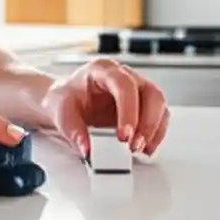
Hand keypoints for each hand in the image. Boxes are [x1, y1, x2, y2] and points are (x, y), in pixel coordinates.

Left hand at [41, 58, 169, 158]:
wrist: (65, 99)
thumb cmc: (65, 98)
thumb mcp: (61, 111)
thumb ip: (72, 130)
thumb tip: (86, 149)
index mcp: (103, 70)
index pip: (124, 85)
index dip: (129, 110)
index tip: (124, 135)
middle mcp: (125, 75)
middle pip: (150, 93)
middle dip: (147, 123)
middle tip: (134, 146)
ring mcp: (136, 88)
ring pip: (158, 104)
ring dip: (153, 129)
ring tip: (139, 149)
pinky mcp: (142, 104)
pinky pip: (159, 116)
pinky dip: (156, 134)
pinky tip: (146, 148)